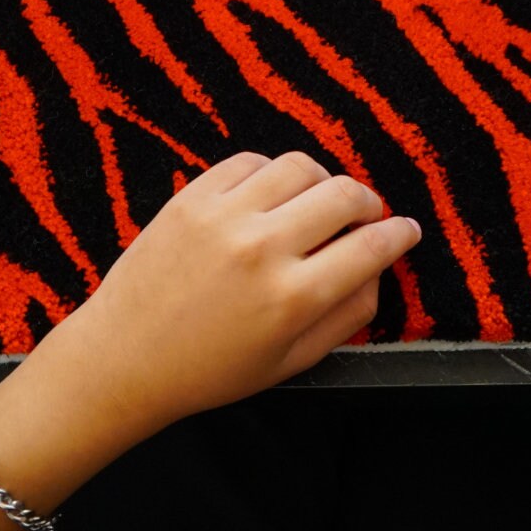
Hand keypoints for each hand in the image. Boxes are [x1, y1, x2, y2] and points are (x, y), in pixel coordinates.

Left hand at [55, 151, 420, 446]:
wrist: (123, 357)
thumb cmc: (210, 369)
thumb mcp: (290, 362)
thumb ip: (345, 317)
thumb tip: (378, 271)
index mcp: (292, 299)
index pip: (370, 248)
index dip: (400, 234)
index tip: (406, 229)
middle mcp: (262, 249)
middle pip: (344, 195)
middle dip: (368, 202)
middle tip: (363, 216)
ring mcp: (224, 216)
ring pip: (301, 166)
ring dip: (322, 181)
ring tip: (315, 203)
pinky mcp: (192, 196)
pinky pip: (251, 161)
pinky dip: (272, 173)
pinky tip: (269, 196)